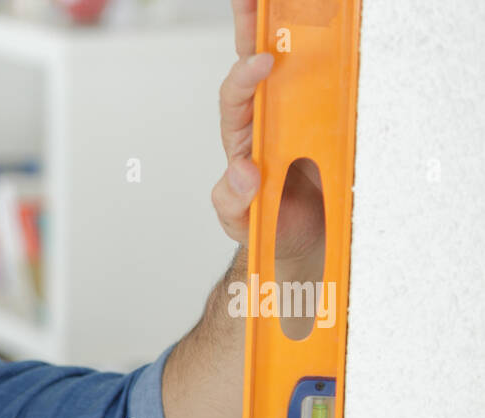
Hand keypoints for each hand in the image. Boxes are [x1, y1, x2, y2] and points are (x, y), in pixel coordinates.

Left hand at [211, 0, 325, 264]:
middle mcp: (268, 114)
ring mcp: (300, 109)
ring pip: (295, 60)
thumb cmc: (270, 221)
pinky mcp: (331, 113)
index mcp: (243, 134)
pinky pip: (333, 76)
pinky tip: (343, 22)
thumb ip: (233, 201)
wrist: (309, 235)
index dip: (245, 78)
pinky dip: (335, 47)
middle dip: (251, 25)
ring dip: (295, 24)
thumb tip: (242, 172)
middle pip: (255, 61)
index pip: (236, 97)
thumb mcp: (242, 219)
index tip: (261, 63)